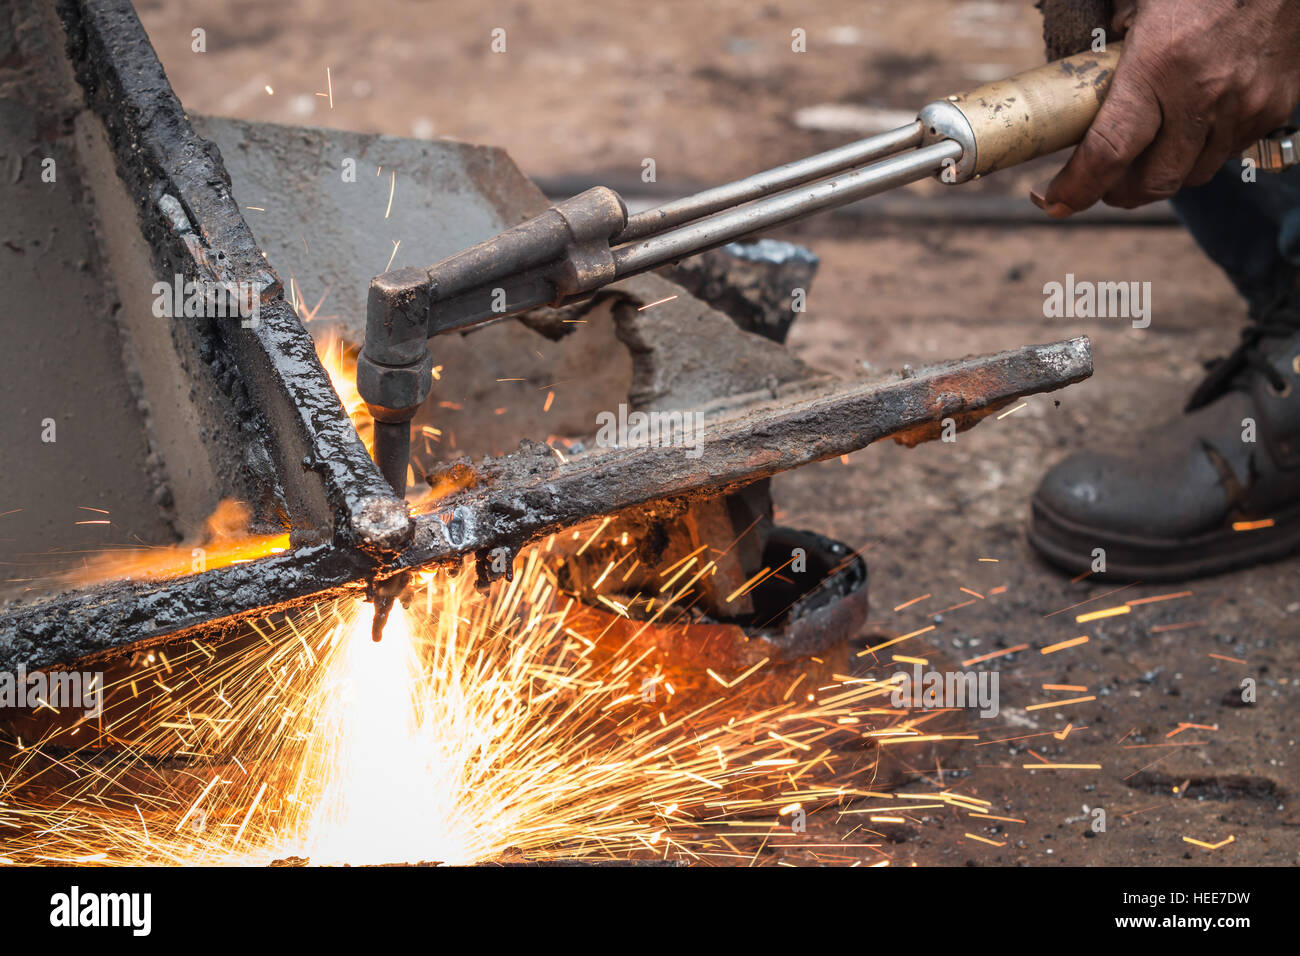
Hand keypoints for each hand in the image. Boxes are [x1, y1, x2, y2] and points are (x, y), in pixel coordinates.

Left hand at [1041, 0, 1299, 215]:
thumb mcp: (1143, 2)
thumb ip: (1109, 46)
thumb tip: (1078, 82)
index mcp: (1158, 64)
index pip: (1109, 151)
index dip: (1078, 187)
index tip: (1056, 202)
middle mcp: (1203, 94)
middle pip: (1153, 181)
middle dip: (1119, 194)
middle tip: (1101, 186)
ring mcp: (1244, 106)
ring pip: (1192, 175)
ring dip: (1162, 176)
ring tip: (1145, 158)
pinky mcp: (1274, 109)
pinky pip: (1229, 154)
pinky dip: (1202, 154)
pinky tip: (1190, 131)